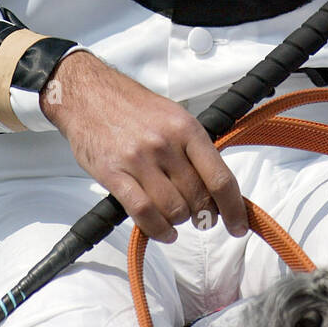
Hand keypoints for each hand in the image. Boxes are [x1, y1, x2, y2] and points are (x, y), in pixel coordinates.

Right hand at [40, 51, 248, 244]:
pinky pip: (143, 213)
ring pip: (173, 209)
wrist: (90, 95)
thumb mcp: (173, 117)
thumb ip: (194, 150)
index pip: (220, 177)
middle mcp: (165, 144)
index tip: (238, 225)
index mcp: (186, 128)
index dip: (234, 208)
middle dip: (202, 215)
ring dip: (179, 221)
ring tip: (175, 218)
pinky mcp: (114, 174)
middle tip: (200, 217)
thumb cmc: (133, 108)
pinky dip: (158, 230)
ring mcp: (139, 160)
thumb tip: (217, 188)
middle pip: (197, 198)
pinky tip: (163, 231)